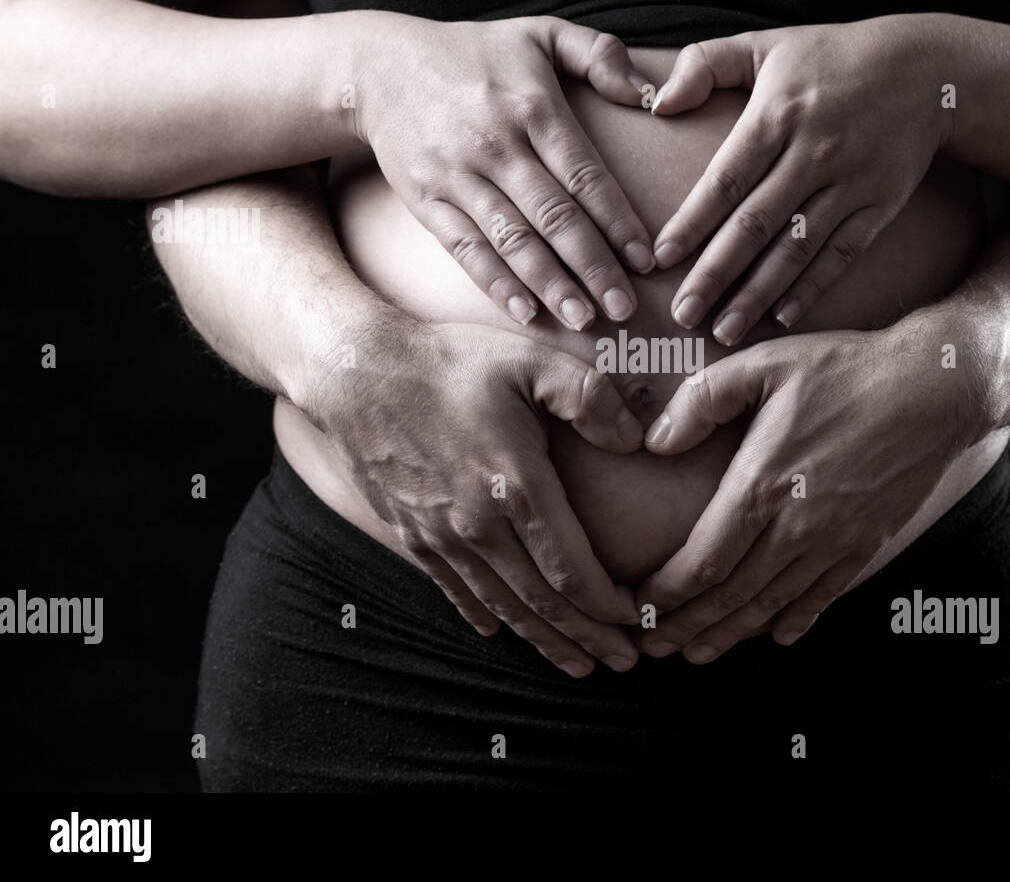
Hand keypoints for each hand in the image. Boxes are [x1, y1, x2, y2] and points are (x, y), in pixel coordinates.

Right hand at [310, 315, 645, 676]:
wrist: (355, 372)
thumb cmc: (450, 361)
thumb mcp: (531, 360)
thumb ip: (590, 397)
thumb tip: (635, 440)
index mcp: (516, 485)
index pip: (571, 569)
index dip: (608, 605)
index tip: (639, 620)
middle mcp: (479, 524)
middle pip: (543, 601)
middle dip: (588, 637)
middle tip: (626, 663)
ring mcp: (441, 535)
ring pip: (503, 606)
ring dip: (544, 641)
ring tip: (578, 665)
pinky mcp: (412, 535)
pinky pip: (455, 591)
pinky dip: (485, 617)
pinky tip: (504, 632)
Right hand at [353, 14, 657, 329]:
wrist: (381, 65)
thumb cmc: (476, 54)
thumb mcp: (540, 32)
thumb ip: (600, 54)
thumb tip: (649, 95)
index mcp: (534, 107)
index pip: (585, 175)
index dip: (618, 221)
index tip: (646, 261)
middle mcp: (497, 145)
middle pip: (555, 217)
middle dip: (594, 268)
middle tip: (625, 308)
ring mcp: (458, 176)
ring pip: (513, 241)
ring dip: (551, 286)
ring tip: (584, 320)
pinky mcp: (426, 201)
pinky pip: (466, 250)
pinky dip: (496, 284)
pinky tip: (525, 313)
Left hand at [636, 314, 990, 661]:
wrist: (935, 387)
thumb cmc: (844, 368)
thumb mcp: (764, 363)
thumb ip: (703, 399)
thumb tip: (656, 442)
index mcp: (763, 484)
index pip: (703, 560)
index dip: (667, 593)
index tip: (639, 607)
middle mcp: (798, 525)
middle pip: (731, 596)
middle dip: (687, 627)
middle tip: (654, 648)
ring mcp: (836, 540)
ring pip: (773, 605)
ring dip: (731, 634)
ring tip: (698, 653)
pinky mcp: (867, 543)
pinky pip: (824, 596)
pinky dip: (795, 622)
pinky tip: (776, 637)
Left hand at [650, 18, 948, 344]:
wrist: (928, 70)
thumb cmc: (832, 57)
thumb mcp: (765, 44)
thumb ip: (704, 64)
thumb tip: (657, 104)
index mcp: (777, 114)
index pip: (725, 181)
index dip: (692, 223)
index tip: (660, 260)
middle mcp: (813, 152)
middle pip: (754, 225)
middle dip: (714, 275)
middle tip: (682, 314)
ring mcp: (850, 183)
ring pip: (795, 249)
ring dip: (757, 294)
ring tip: (724, 332)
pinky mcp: (880, 205)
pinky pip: (841, 254)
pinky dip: (812, 288)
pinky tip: (782, 318)